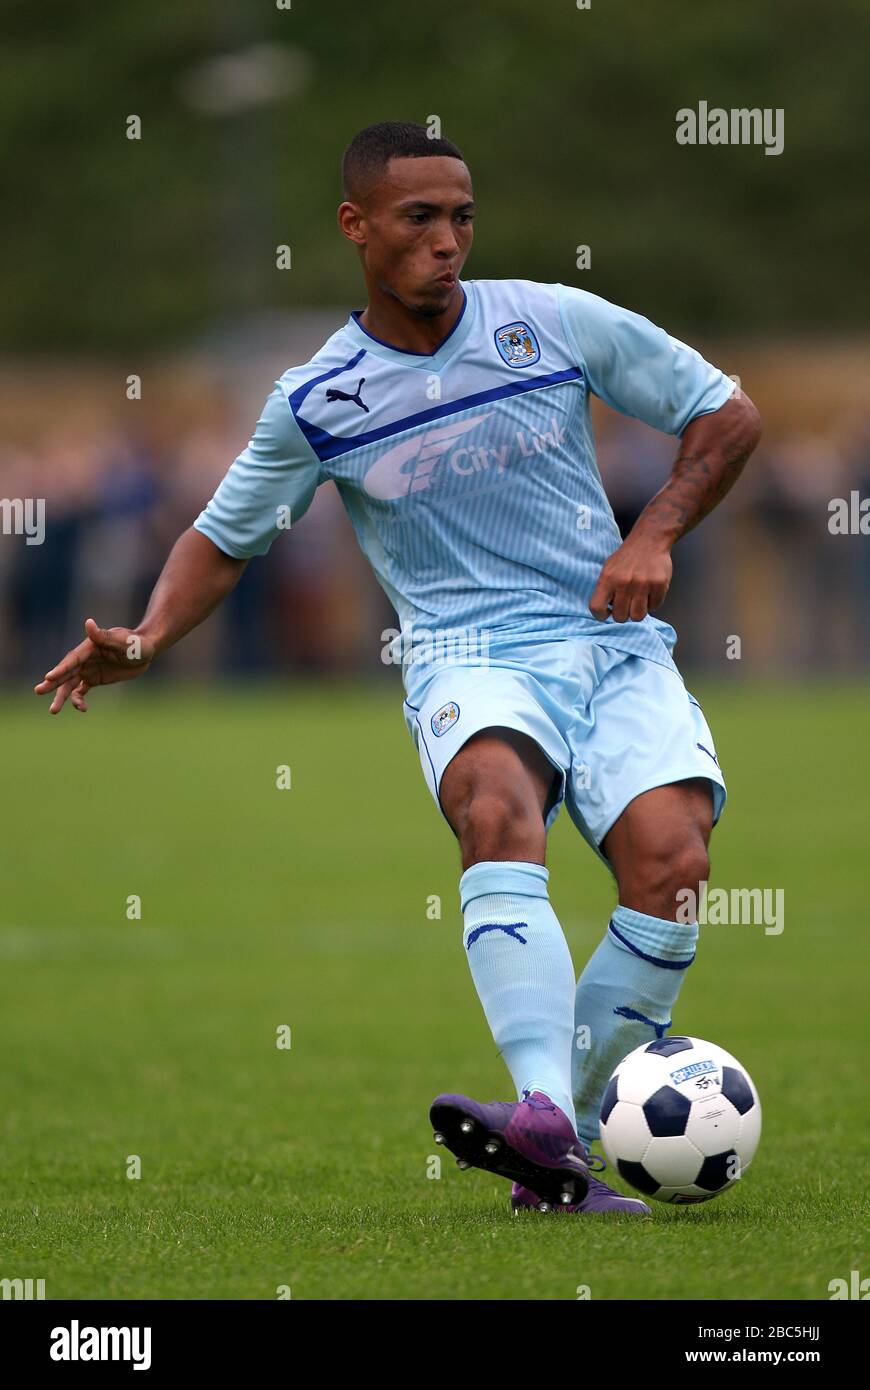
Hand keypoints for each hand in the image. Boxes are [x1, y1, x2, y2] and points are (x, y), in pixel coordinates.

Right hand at [34, 618, 154, 713]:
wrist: (145, 650)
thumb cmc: (135, 643)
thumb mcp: (122, 641)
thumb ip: (104, 636)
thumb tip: (88, 623)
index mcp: (89, 647)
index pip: (72, 660)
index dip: (61, 669)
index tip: (49, 677)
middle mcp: (85, 659)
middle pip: (66, 673)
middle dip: (52, 683)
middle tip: (38, 691)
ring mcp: (88, 669)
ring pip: (70, 684)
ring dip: (61, 696)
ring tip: (53, 710)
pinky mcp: (94, 679)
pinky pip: (81, 691)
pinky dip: (78, 700)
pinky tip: (82, 709)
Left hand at [589, 535, 672, 622]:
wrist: (649, 540)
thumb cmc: (627, 557)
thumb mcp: (608, 569)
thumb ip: (605, 589)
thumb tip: (605, 610)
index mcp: (608, 578)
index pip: (596, 608)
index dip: (601, 615)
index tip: (607, 612)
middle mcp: (624, 582)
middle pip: (620, 617)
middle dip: (623, 614)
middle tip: (627, 605)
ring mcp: (643, 584)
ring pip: (638, 616)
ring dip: (638, 611)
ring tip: (639, 601)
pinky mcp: (659, 584)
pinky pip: (655, 607)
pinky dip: (653, 603)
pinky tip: (650, 592)